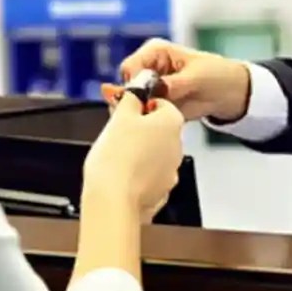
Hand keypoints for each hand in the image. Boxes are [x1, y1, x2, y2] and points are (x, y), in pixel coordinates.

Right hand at [82, 92, 185, 222]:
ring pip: (155, 153)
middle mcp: (178, 146)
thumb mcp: (120, 117)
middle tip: (116, 131)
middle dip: (139, 129)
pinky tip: (121, 173)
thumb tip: (135, 92)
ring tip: (116, 154)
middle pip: (159, 129)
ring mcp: (172, 170)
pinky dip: (138, 172)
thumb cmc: (117, 156)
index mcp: (172, 122)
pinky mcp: (161, 190)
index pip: (161, 104)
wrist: (113, 198)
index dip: (141, 106)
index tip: (125, 110)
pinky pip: (150, 175)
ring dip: (139, 151)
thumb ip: (130, 100)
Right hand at [102, 38, 250, 120]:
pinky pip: (143, 116)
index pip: (130, 67)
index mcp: (155, 52)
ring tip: (156, 119)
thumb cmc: (217, 74)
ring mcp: (151, 89)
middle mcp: (149, 69)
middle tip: (148, 113)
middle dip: (133, 102)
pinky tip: (159, 125)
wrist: (232, 93)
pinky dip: (148, 122)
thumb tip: (155, 89)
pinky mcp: (156, 106)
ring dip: (140, 114)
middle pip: (127, 87)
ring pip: (132, 104)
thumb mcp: (197, 77)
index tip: (144, 98)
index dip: (133, 84)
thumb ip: (174, 84)